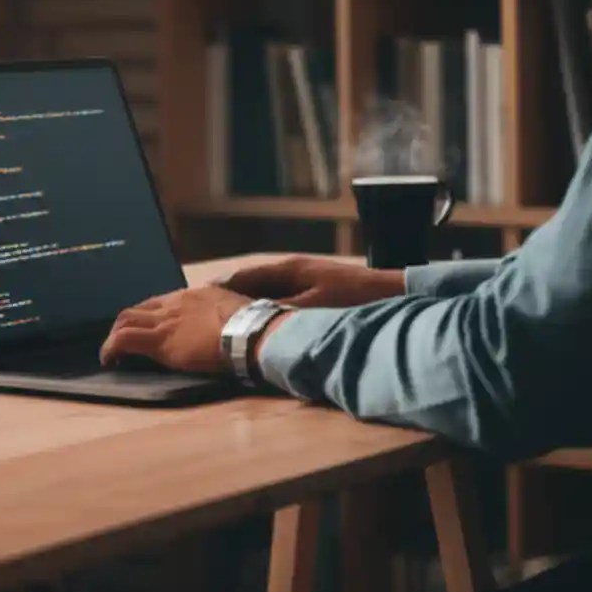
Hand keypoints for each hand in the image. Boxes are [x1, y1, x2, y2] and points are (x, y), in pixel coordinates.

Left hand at [100, 287, 250, 373]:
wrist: (248, 330)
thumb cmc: (251, 322)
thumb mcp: (235, 306)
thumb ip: (224, 310)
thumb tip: (231, 317)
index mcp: (192, 296)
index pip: (160, 303)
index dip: (149, 316)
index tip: (147, 329)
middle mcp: (173, 304)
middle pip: (138, 309)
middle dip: (126, 324)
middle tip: (122, 342)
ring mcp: (165, 321)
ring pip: (125, 320)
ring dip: (114, 337)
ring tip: (111, 354)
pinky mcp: (160, 341)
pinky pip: (124, 340)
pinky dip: (111, 348)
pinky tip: (108, 360)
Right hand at [220, 256, 405, 307]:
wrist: (394, 294)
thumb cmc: (353, 302)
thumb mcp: (311, 311)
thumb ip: (277, 314)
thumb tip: (248, 320)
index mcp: (286, 269)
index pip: (241, 278)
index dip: (218, 292)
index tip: (196, 303)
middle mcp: (292, 269)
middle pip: (250, 283)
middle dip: (228, 297)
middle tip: (204, 313)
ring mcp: (305, 277)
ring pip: (265, 290)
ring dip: (247, 303)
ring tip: (226, 319)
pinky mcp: (317, 288)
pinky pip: (280, 296)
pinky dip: (266, 307)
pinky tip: (263, 322)